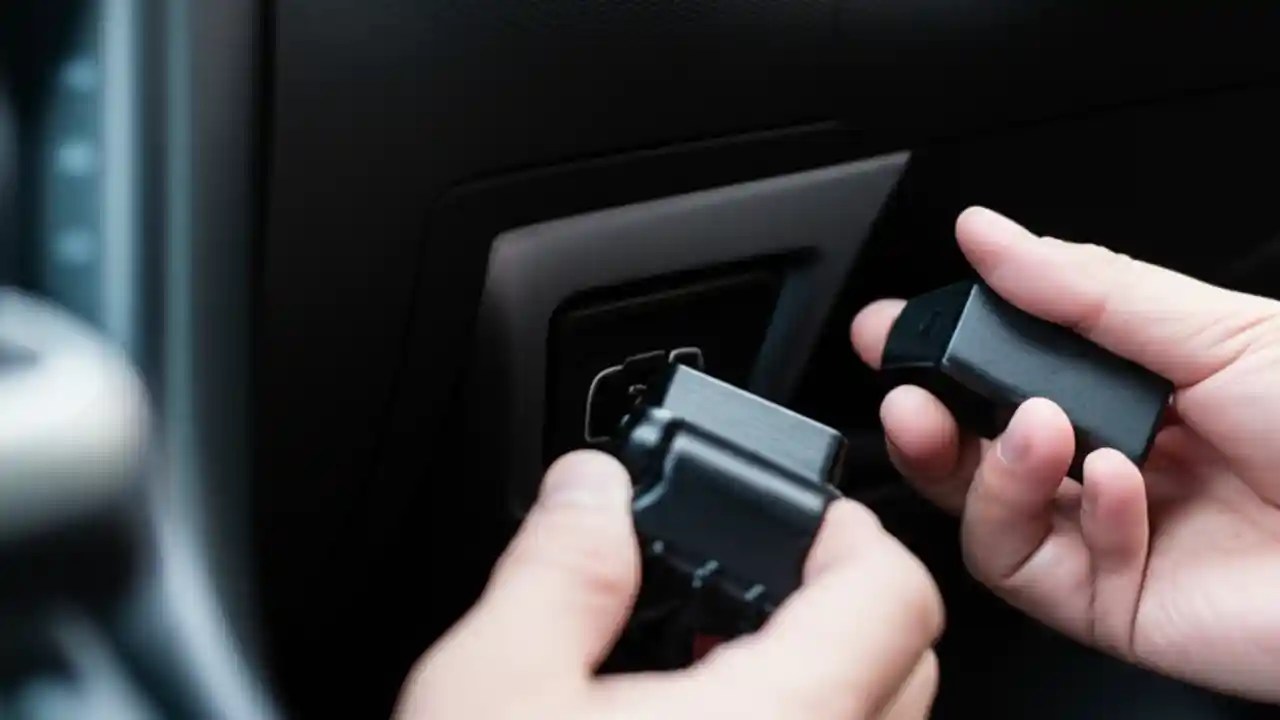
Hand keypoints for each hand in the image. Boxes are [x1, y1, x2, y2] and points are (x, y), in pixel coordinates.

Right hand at [393, 450, 942, 718]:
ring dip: (821, 663)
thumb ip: (557, 566)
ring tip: (714, 646)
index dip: (849, 525)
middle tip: (750, 568)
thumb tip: (590, 488)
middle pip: (907, 657)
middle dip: (843, 591)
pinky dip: (793, 718)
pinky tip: (694, 714)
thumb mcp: (489, 687)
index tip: (783, 511)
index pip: (896, 592)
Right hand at [852, 206, 1279, 701]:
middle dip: (928, 418)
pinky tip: (1123, 489)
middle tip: (909, 393)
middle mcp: (1106, 462)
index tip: (893, 331)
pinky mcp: (1108, 605)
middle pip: (975, 447)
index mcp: (1131, 389)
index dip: (940, 350)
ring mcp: (1104, 537)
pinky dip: (1071, 518)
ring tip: (1032, 431)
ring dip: (987, 466)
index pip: (1005, 368)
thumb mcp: (1215, 331)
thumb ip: (1084, 288)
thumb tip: (988, 235)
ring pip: (984, 512)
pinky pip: (1035, 569)